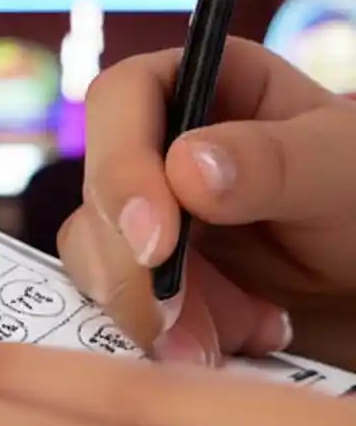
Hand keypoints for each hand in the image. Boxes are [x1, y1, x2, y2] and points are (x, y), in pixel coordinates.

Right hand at [59, 38, 355, 368]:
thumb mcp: (341, 170)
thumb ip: (272, 162)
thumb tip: (184, 167)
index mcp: (199, 85)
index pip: (120, 100)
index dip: (121, 166)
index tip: (154, 240)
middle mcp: (157, 142)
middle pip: (97, 187)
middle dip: (131, 261)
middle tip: (176, 317)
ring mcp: (143, 210)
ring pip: (94, 251)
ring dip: (148, 308)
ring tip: (228, 340)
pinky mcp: (143, 271)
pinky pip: (117, 300)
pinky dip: (166, 333)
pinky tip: (235, 340)